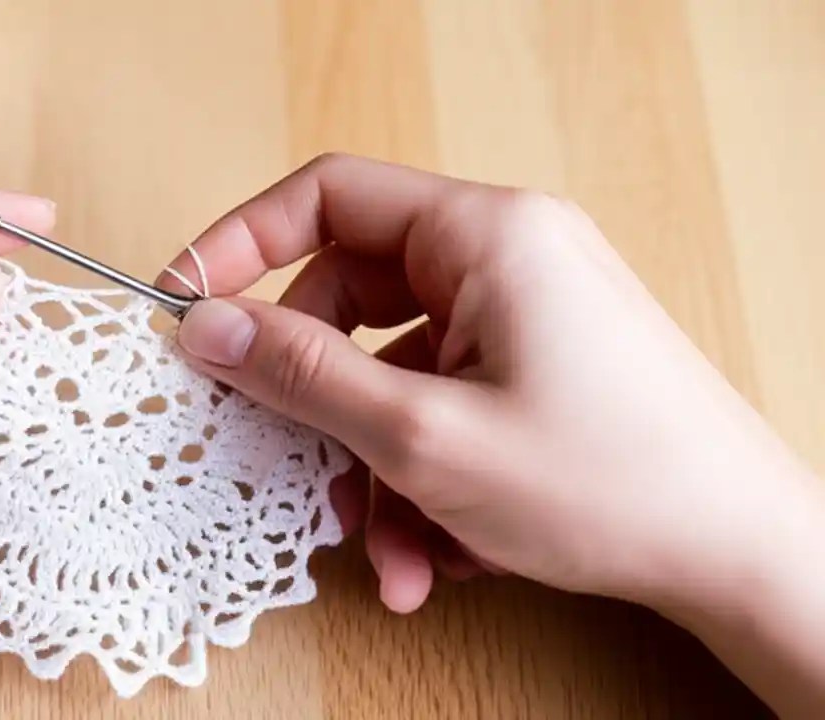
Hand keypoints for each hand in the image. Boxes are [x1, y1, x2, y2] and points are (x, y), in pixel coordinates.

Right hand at [161, 154, 824, 714]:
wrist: (743, 556)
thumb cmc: (609, 483)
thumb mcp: (422, 435)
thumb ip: (301, 374)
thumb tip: (207, 327)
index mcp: (485, 235)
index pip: (328, 196)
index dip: (240, 244)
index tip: (184, 305)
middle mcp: (504, 258)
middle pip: (352, 300)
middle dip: (316, 402)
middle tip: (286, 462)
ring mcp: (521, 317)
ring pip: (392, 373)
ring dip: (372, 467)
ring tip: (391, 554)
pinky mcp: (532, 371)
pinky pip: (439, 407)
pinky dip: (420, 478)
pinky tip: (437, 558)